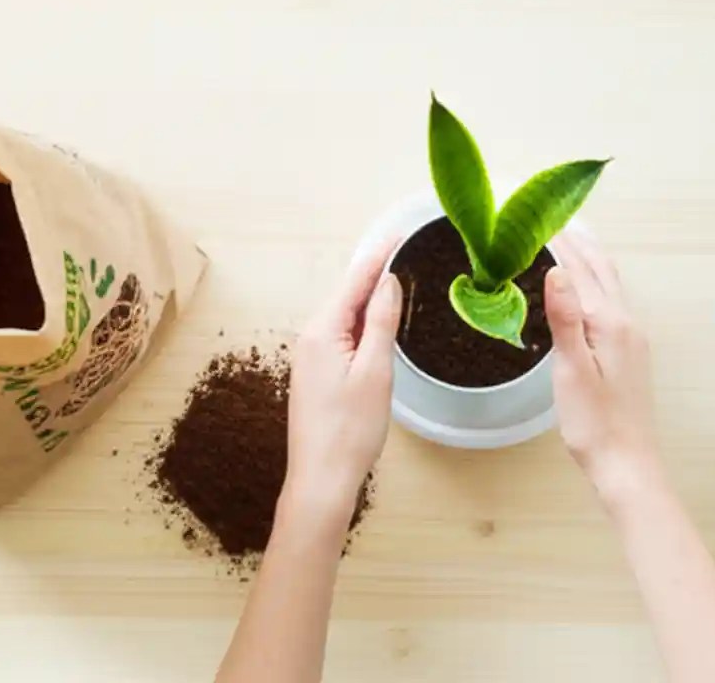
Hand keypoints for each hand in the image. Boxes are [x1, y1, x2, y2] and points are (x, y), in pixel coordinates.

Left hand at [286, 240, 401, 517]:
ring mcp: (310, 359)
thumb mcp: (375, 371)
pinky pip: (341, 338)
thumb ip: (382, 322)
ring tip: (399, 283)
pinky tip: (380, 328)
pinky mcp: (316, 376)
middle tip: (404, 253)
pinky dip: (363, 327)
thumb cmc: (350, 430)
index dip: (378, 256)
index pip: (354, 282)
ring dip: (371, 302)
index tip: (397, 234)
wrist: (321, 479)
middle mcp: (310, 339)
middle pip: (348, 296)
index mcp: (322, 332)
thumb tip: (388, 283)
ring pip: (345, 318)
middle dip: (375, 275)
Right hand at [544, 231, 659, 501]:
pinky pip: (611, 302)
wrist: (627, 464)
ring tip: (572, 237)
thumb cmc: (596, 425)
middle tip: (552, 215)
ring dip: (590, 258)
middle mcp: (627, 324)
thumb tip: (557, 271)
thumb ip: (566, 318)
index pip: (580, 270)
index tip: (536, 217)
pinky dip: (595, 282)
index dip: (557, 242)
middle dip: (577, 241)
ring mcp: (631, 338)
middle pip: (601, 269)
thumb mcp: (572, 371)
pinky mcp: (628, 353)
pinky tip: (587, 288)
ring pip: (609, 284)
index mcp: (611, 324)